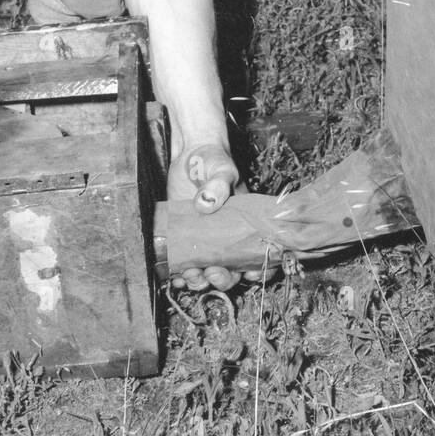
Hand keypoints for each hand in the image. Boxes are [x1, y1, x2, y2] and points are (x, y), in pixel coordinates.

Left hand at [167, 143, 268, 291]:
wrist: (190, 154)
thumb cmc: (214, 161)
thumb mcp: (221, 171)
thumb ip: (218, 186)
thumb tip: (205, 204)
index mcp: (245, 225)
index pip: (259, 254)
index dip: (257, 269)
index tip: (247, 273)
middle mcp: (227, 237)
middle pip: (232, 271)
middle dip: (223, 278)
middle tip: (211, 272)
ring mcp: (205, 240)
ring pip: (208, 272)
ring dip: (200, 280)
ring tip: (190, 275)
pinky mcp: (185, 238)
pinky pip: (185, 264)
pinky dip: (181, 274)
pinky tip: (175, 275)